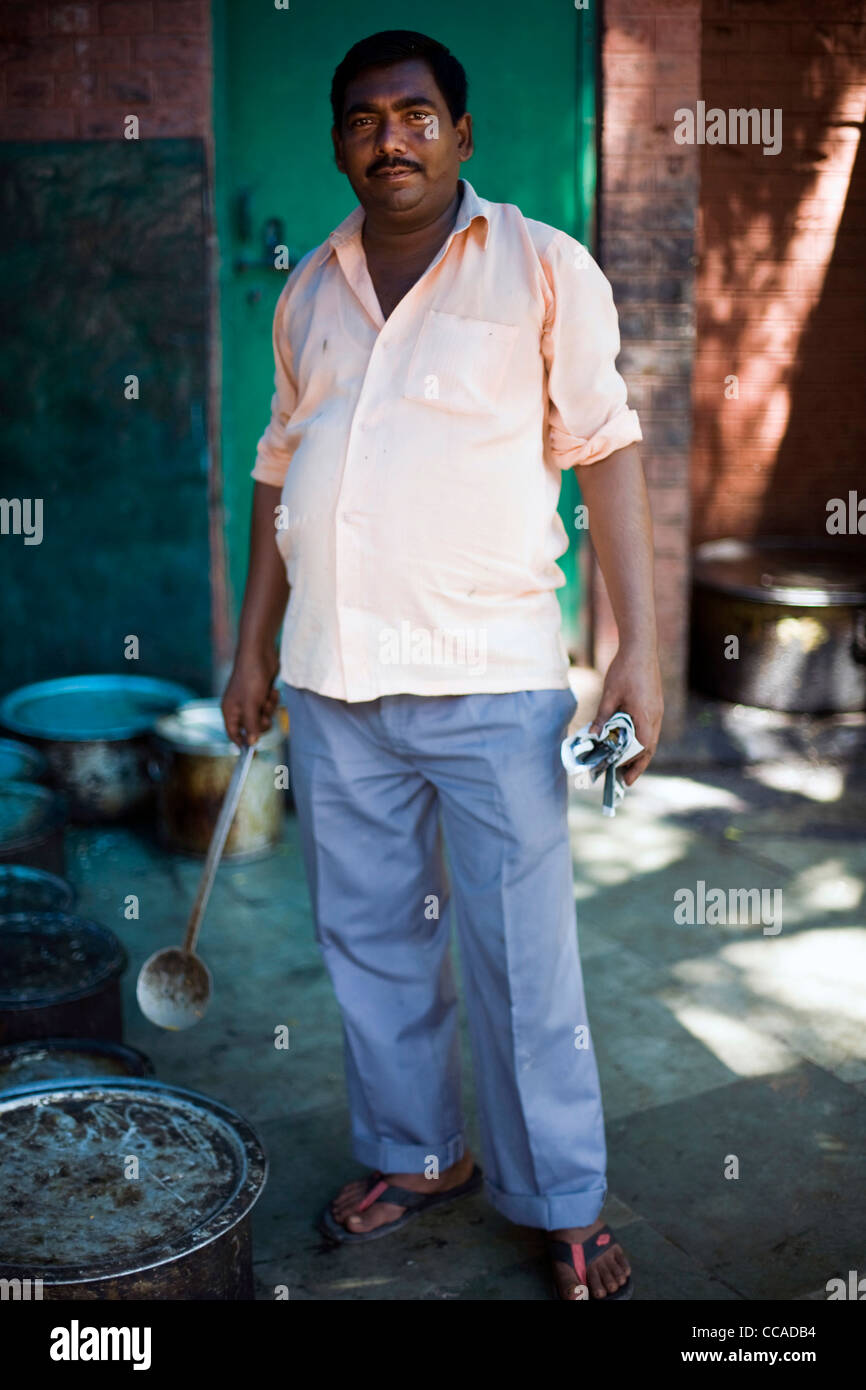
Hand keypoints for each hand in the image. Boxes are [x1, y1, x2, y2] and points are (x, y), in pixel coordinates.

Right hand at [221, 644, 280, 747]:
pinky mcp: (261, 695)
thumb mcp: (251, 705)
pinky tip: (272, 691)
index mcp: (230, 711)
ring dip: (269, 709)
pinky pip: (269, 706)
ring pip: (263, 717)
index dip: (242, 743)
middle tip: (264, 713)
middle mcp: (239, 708)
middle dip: (261, 722)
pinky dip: (272, 700)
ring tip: (267, 697)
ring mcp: (251, 701)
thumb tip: (252, 743)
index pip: (233, 734)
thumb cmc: (251, 678)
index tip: (253, 753)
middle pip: (252, 728)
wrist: (260, 653)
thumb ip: (251, 725)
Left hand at [589, 644, 662, 785]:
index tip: (621, 776)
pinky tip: (630, 744)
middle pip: (649, 748)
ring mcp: (657, 711)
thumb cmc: (625, 669)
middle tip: (625, 781)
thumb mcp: (609, 695)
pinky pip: (650, 730)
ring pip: (651, 740)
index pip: (642, 748)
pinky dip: (641, 741)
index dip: (632, 763)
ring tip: (627, 766)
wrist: (641, 647)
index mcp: (645, 715)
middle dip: (637, 766)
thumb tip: (592, 736)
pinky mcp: (655, 705)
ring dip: (640, 754)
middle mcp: (655, 716)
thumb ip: (601, 717)